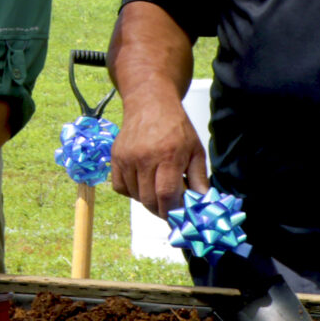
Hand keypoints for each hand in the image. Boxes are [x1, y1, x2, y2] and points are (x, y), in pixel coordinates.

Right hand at [108, 100, 208, 218]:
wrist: (149, 103)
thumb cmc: (176, 127)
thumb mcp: (195, 150)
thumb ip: (199, 179)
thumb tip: (203, 204)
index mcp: (168, 156)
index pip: (166, 194)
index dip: (172, 211)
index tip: (178, 217)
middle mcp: (144, 158)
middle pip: (148, 199)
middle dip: (161, 210)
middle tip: (170, 208)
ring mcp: (127, 158)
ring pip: (134, 195)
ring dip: (147, 200)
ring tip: (157, 190)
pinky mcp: (115, 157)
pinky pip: (120, 187)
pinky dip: (131, 191)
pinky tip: (142, 183)